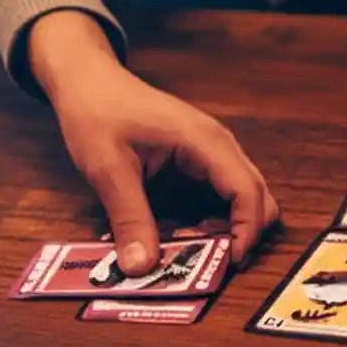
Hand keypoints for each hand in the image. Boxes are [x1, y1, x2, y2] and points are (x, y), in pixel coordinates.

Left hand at [30, 11, 278, 274]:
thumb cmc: (97, 111)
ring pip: (246, 198)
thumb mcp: (107, 168)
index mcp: (204, 141)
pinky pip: (225, 195)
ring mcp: (214, 151)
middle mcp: (219, 146)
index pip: (247, 191)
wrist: (88, 79)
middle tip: (206, 259)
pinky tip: (183, 229)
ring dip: (228, 228)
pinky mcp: (203, 159)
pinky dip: (215, 219)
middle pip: (259, 197)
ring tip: (188, 244)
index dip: (246, 231)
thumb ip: (128, 218)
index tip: (229, 262)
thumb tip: (141, 267)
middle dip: (241, 233)